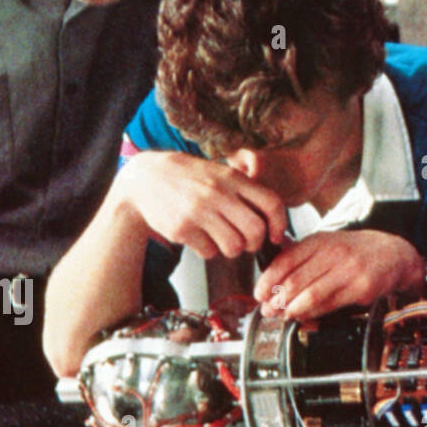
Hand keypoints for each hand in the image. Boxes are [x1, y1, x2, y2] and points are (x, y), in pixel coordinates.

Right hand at [115, 151, 286, 258]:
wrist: (147, 178)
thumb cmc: (192, 178)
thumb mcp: (222, 173)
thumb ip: (246, 191)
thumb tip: (274, 220)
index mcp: (233, 178)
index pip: (271, 203)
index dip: (280, 224)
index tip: (276, 236)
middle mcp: (218, 194)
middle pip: (255, 231)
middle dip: (255, 243)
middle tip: (248, 242)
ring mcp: (199, 212)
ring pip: (234, 247)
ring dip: (232, 249)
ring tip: (223, 239)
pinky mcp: (182, 228)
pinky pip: (209, 252)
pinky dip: (209, 250)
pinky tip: (201, 237)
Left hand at [253, 230, 424, 319]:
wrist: (394, 255)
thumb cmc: (355, 252)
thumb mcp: (328, 243)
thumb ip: (300, 254)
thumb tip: (269, 268)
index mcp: (321, 240)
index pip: (285, 261)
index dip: (268, 280)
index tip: (259, 294)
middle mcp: (334, 252)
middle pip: (295, 281)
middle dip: (277, 300)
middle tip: (268, 310)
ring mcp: (349, 270)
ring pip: (310, 295)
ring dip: (292, 309)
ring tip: (284, 315)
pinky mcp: (361, 288)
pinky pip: (329, 305)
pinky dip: (312, 313)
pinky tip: (305, 315)